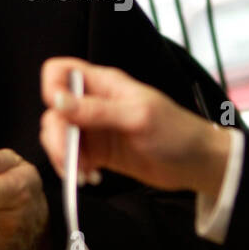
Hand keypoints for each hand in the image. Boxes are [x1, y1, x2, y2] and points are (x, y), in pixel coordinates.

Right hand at [39, 57, 231, 201]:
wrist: (197, 164)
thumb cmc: (176, 132)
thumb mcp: (137, 118)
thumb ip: (96, 111)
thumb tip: (57, 101)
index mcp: (104, 84)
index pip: (61, 71)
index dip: (51, 88)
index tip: (58, 113)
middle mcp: (94, 103)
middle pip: (54, 111)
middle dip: (58, 138)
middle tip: (71, 163)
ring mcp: (95, 128)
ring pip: (59, 136)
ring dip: (64, 158)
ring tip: (85, 175)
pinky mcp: (99, 152)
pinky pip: (73, 157)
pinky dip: (75, 169)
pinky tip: (94, 178)